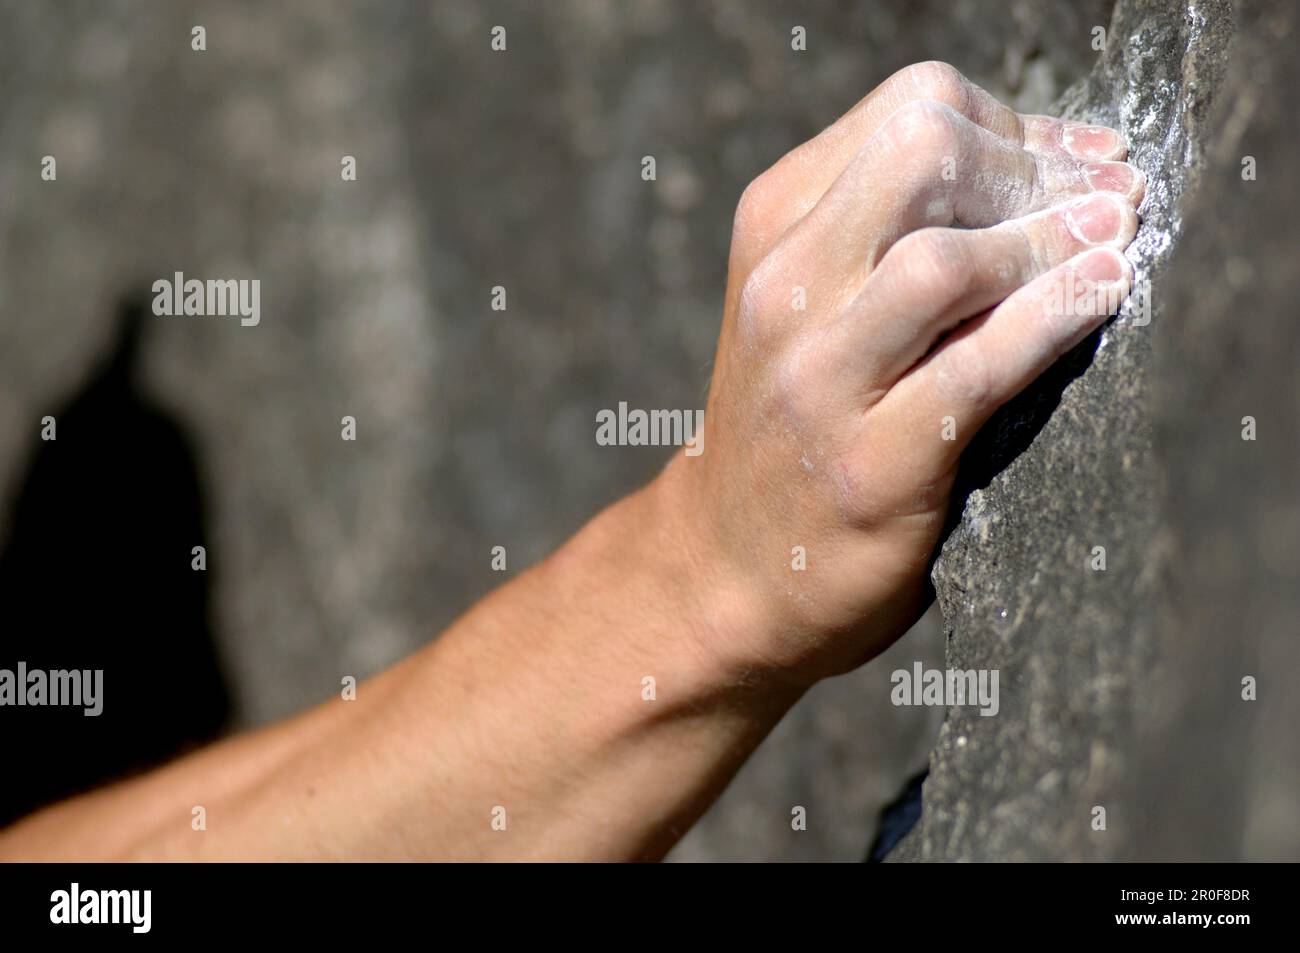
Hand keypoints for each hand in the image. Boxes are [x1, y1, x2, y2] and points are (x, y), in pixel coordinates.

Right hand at [660, 62, 1143, 684]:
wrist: (726, 566)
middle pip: (923, 156)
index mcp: (771, 231)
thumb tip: (1042, 171)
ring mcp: (818, 381)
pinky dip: (1058, 314)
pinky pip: (979, 365)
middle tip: (1104, 197)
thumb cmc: (787, 423)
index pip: (907, 113)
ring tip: (1117, 238)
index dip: (1010, 120)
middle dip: (1034, 165)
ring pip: (948, 262)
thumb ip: (883, 231)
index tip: (1072, 157)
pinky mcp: (872, 463)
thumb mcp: (803, 300)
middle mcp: (783, 292)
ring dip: (1055, 240)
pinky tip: (1104, 294)